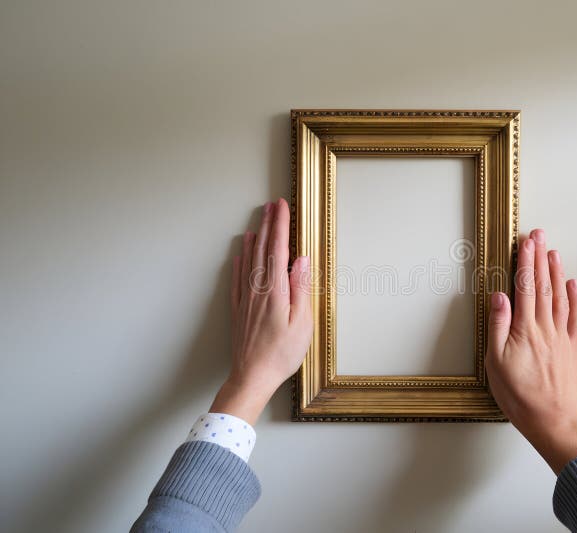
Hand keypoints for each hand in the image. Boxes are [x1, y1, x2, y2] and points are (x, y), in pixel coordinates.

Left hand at [210, 198, 312, 423]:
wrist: (252, 377)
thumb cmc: (280, 354)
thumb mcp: (301, 323)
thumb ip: (301, 288)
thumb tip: (302, 261)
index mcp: (275, 291)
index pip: (279, 249)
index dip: (280, 225)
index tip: (282, 207)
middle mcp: (257, 290)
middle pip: (262, 250)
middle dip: (268, 225)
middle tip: (271, 205)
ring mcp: (245, 299)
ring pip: (249, 260)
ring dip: (254, 237)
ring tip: (258, 221)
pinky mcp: (238, 309)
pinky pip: (237, 277)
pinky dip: (239, 260)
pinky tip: (240, 252)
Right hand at [486, 228, 576, 472]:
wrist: (553, 421)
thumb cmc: (520, 397)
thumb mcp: (496, 363)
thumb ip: (498, 327)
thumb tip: (499, 297)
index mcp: (525, 330)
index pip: (525, 287)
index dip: (525, 262)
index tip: (525, 242)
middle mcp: (546, 328)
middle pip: (543, 286)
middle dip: (540, 258)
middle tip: (539, 235)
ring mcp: (561, 337)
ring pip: (559, 297)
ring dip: (556, 272)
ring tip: (553, 251)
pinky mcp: (571, 348)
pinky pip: (575, 317)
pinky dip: (574, 298)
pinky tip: (571, 284)